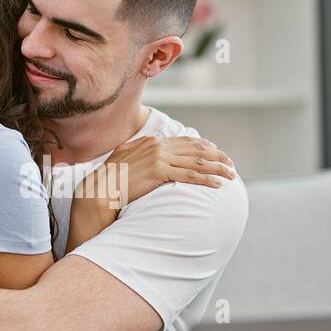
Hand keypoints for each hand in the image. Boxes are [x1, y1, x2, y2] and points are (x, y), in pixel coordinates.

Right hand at [78, 135, 234, 211]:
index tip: (216, 154)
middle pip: (195, 149)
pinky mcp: (160, 171)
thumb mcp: (123, 158)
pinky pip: (189, 174)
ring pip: (196, 161)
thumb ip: (138, 151)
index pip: (184, 141)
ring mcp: (159, 157)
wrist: (99, 189)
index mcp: (150, 141)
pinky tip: (217, 185)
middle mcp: (157, 146)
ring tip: (231, 176)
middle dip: (217, 157)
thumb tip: (146, 149)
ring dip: (217, 169)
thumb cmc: (109, 179)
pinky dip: (206, 179)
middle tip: (231, 165)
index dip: (204, 148)